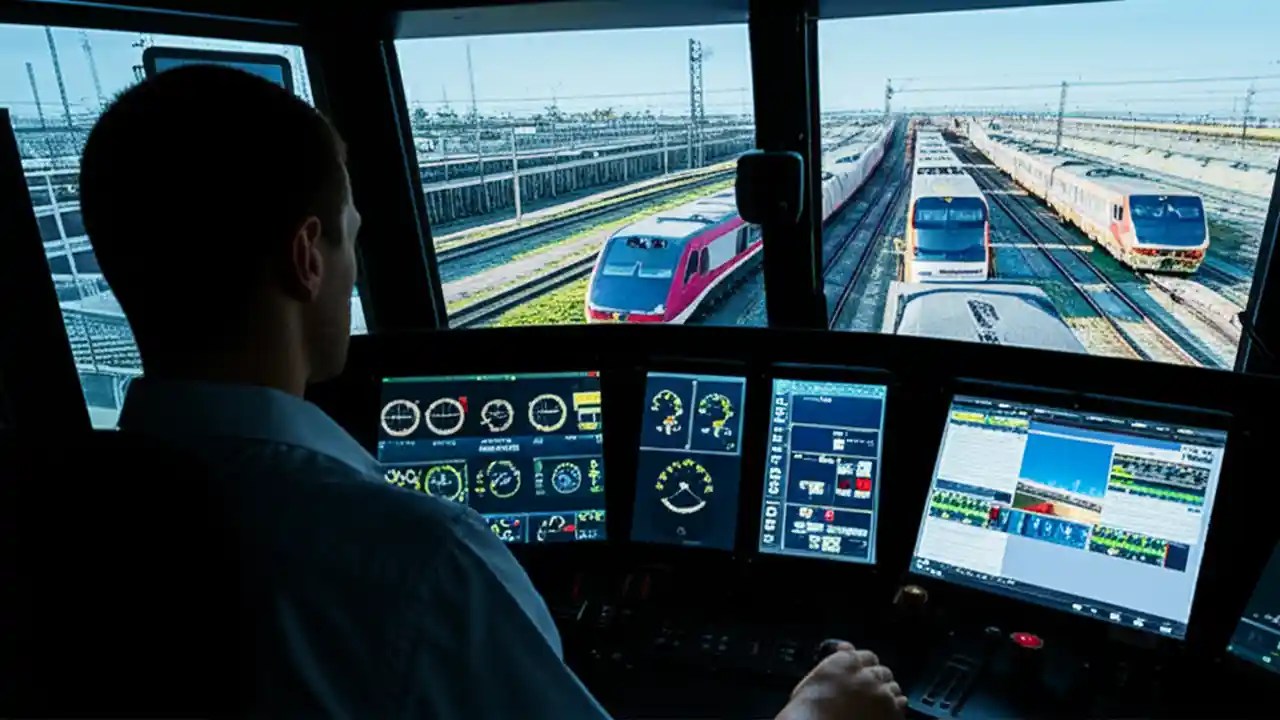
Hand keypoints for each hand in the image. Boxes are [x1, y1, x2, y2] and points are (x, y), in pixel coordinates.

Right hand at [776, 643, 906, 719]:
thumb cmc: (807, 711)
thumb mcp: (813, 679)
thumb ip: (834, 661)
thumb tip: (846, 648)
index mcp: (846, 662)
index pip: (867, 656)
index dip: (865, 666)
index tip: (862, 672)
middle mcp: (868, 675)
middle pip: (882, 672)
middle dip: (877, 680)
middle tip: (868, 692)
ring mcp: (882, 695)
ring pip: (893, 688)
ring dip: (887, 694)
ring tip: (876, 705)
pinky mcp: (892, 714)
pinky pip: (901, 706)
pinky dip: (894, 709)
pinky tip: (884, 714)